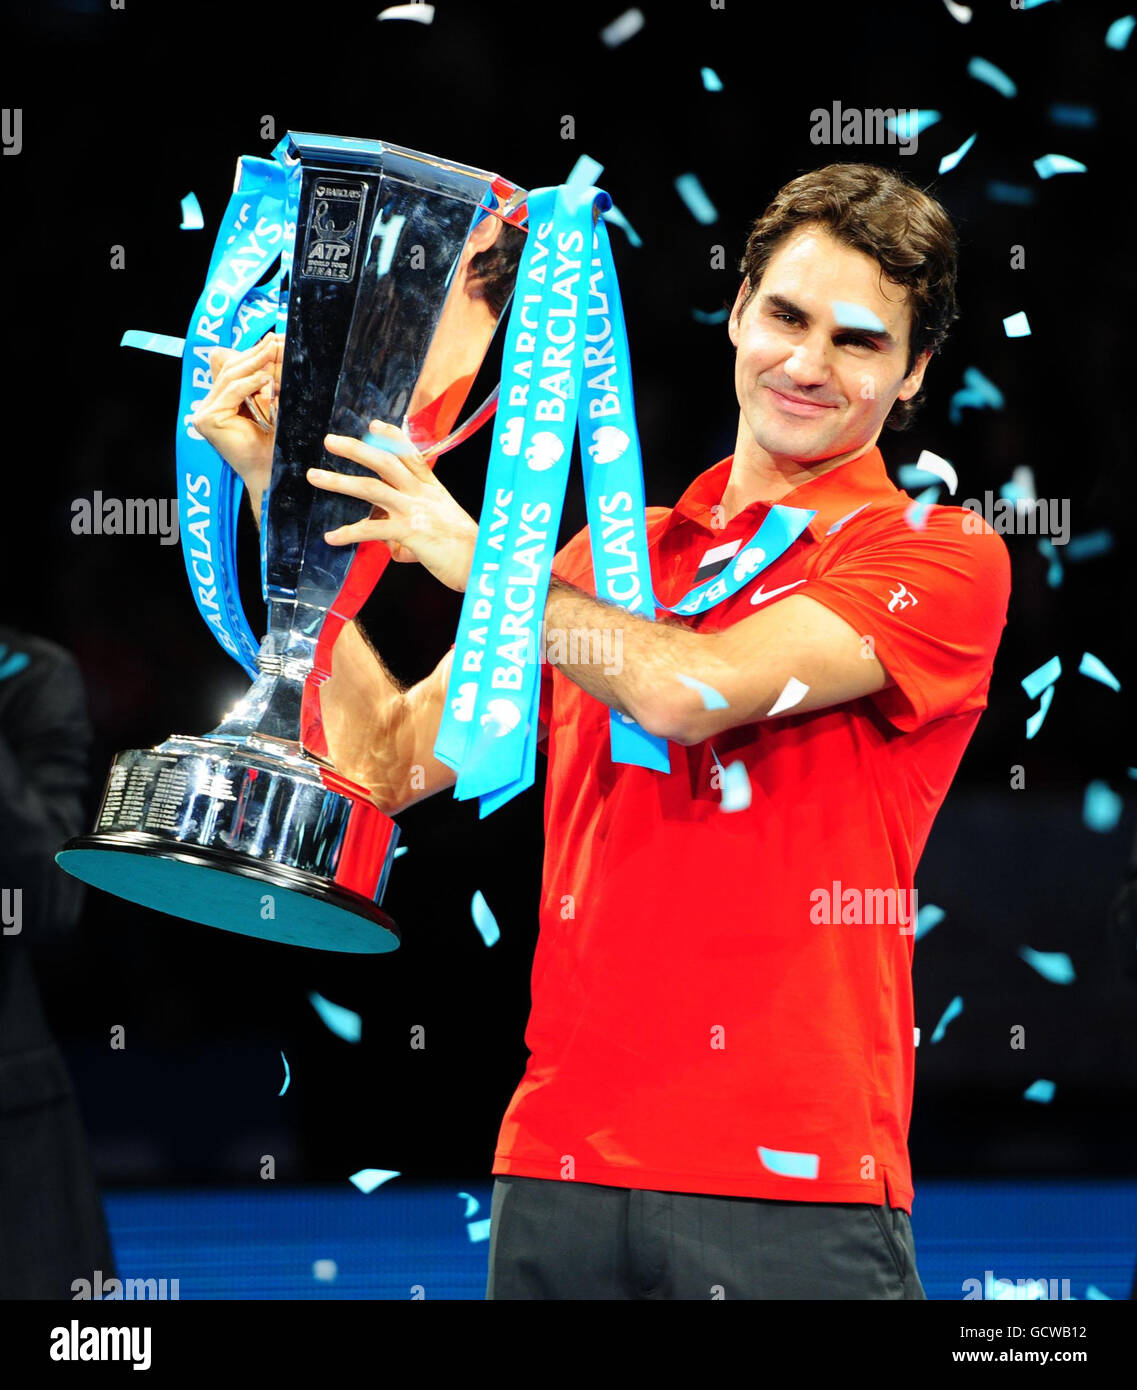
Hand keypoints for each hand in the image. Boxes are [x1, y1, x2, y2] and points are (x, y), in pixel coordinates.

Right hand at [189, 333, 282, 495]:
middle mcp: (208, 406)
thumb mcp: (270, 403)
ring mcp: (204, 413)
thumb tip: (272, 345)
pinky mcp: (208, 420)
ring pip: (231, 378)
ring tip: (275, 351)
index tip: (274, 340)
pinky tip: (266, 377)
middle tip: (277, 341)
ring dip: (255, 363)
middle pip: (230, 369)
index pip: (232, 368)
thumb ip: (264, 379)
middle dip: (255, 354)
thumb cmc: (274, 442)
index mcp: (219, 402)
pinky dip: (250, 383)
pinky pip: (232, 393)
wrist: (273, 471)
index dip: (252, 353)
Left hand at [309, 421, 477, 591]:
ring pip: (371, 489)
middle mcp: (422, 494)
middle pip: (384, 462)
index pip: (410, 455)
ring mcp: (415, 510)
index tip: (373, 425)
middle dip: (355, 449)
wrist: (482, 561)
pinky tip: (331, 537)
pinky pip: (371, 529)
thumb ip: (416, 524)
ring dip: (339, 481)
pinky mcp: (409, 531)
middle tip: (329, 441)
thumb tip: (391, 541)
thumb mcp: (444, 525)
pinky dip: (348, 533)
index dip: (391, 438)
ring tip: (314, 476)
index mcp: (433, 489)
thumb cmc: (467, 549)